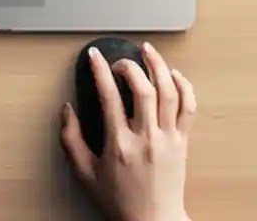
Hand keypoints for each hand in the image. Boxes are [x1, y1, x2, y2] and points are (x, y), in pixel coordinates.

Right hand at [60, 42, 197, 220]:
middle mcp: (146, 137)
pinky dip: (184, 86)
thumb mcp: (84, 173)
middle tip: (120, 61)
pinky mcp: (183, 141)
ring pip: (168, 92)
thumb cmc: (120, 201)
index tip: (94, 57)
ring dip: (159, 66)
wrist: (154, 220)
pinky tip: (174, 75)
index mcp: (119, 143)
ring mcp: (168, 138)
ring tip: (149, 52)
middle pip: (142, 88)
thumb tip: (67, 111)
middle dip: (130, 66)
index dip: (100, 70)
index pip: (109, 96)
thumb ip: (70, 140)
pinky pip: (188, 107)